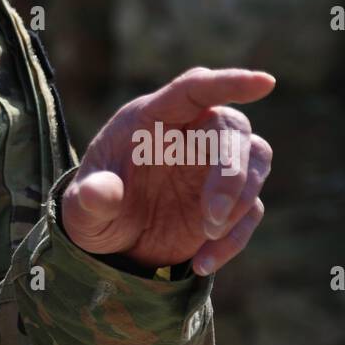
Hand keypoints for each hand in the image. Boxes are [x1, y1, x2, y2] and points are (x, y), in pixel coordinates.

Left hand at [61, 67, 275, 275]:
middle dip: (231, 171)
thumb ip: (89, 199)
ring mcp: (213, 165)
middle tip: (212, 216)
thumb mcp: (80, 209)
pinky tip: (203, 262)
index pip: (193, 89)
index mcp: (152, 118)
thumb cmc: (93, 208)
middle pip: (232, 131)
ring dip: (241, 199)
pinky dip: (234, 238)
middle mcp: (190, 133)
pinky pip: (250, 211)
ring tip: (206, 235)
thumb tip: (98, 195)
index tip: (264, 82)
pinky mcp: (229, 200)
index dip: (228, 82)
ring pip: (254, 161)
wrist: (108, 242)